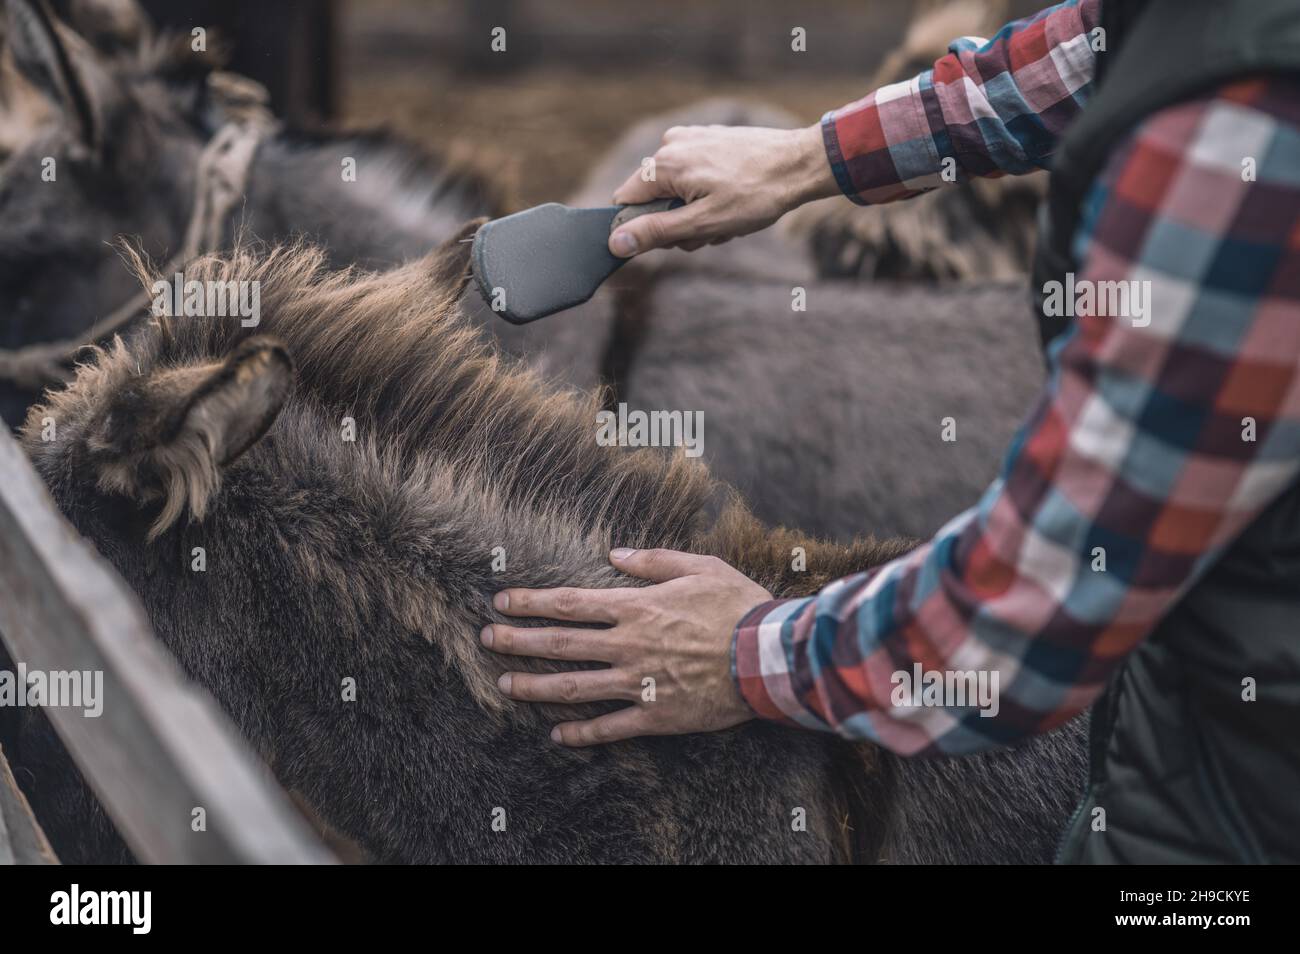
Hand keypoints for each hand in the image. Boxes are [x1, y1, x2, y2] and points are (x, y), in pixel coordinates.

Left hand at [482, 548, 772, 745]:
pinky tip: (557, 734)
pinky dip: (581, 732)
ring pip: (574, 686)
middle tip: (487, 639)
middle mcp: (628, 645)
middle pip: (561, 643)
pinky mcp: (656, 716)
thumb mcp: (701, 566)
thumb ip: (654, 561)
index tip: (502, 601)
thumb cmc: (740, 606)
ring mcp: (638, 683)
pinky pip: (610, 727)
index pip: (570, 603)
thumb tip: (615, 553)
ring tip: (506, 683)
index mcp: (637, 608)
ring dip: (535, 685)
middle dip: (518, 640)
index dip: (531, 602)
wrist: (768, 657)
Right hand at [607, 122, 838, 256]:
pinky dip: (708, 195)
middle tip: (712, 230)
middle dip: (679, 224)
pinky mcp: (709, 140)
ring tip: (728, 216)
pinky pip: (693, 176)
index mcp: (664, 165)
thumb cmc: (757, 195)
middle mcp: (671, 145)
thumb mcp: (703, 224)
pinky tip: (733, 199)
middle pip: (653, 200)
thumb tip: (615, 242)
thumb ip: (656, 232)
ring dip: (697, 213)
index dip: (645, 229)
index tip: (677, 238)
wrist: (800, 164)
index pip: (626, 203)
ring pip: (676, 192)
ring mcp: (691, 139)